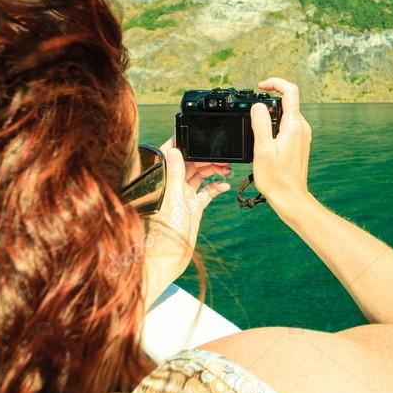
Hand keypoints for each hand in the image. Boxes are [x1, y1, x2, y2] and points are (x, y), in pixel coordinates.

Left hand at [142, 139, 230, 307]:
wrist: (170, 258)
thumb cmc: (166, 232)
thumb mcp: (173, 199)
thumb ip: (174, 173)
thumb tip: (174, 149)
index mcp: (165, 180)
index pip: (173, 154)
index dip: (184, 143)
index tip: (197, 134)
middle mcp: (173, 185)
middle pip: (191, 163)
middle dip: (206, 158)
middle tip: (222, 156)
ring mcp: (184, 196)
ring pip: (200, 175)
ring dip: (213, 170)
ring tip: (227, 168)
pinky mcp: (193, 207)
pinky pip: (206, 191)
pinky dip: (216, 187)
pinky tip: (225, 185)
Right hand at [250, 77, 311, 210]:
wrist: (289, 197)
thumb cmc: (276, 178)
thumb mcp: (262, 149)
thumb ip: (261, 124)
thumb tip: (259, 106)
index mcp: (294, 125)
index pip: (290, 91)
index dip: (275, 83)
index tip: (261, 86)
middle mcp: (302, 127)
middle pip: (288, 101)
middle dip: (270, 100)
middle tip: (253, 109)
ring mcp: (302, 135)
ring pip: (286, 114)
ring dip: (271, 114)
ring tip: (256, 126)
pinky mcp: (299, 142)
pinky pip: (287, 125)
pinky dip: (275, 124)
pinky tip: (264, 138)